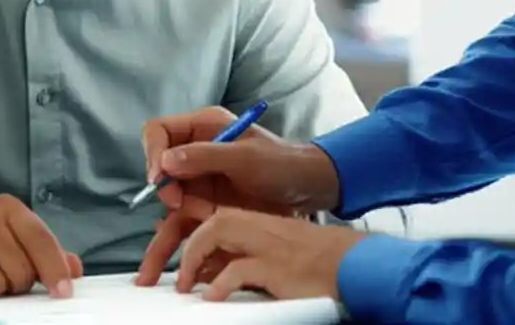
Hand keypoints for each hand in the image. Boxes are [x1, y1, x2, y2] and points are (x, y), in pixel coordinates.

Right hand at [141, 106, 340, 220]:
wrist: (309, 190)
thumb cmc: (283, 164)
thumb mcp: (246, 158)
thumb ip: (205, 156)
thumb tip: (164, 161)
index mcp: (203, 127)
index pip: (159, 131)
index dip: (152, 152)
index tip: (159, 178)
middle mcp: (195, 149)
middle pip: (159, 165)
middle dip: (166, 187)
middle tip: (181, 204)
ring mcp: (199, 176)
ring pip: (170, 192)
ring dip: (179, 208)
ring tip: (205, 216)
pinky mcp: (205, 200)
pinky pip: (184, 212)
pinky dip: (186, 223)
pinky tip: (198, 230)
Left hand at [176, 208, 365, 301]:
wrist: (353, 264)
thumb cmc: (315, 261)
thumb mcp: (268, 257)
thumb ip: (236, 259)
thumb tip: (205, 274)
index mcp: (253, 222)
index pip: (206, 219)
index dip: (181, 234)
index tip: (160, 254)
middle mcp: (256, 226)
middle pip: (205, 223)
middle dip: (178, 246)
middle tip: (165, 276)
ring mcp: (265, 243)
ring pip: (215, 233)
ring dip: (194, 258)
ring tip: (184, 284)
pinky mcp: (277, 265)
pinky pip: (240, 269)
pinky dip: (221, 283)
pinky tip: (212, 296)